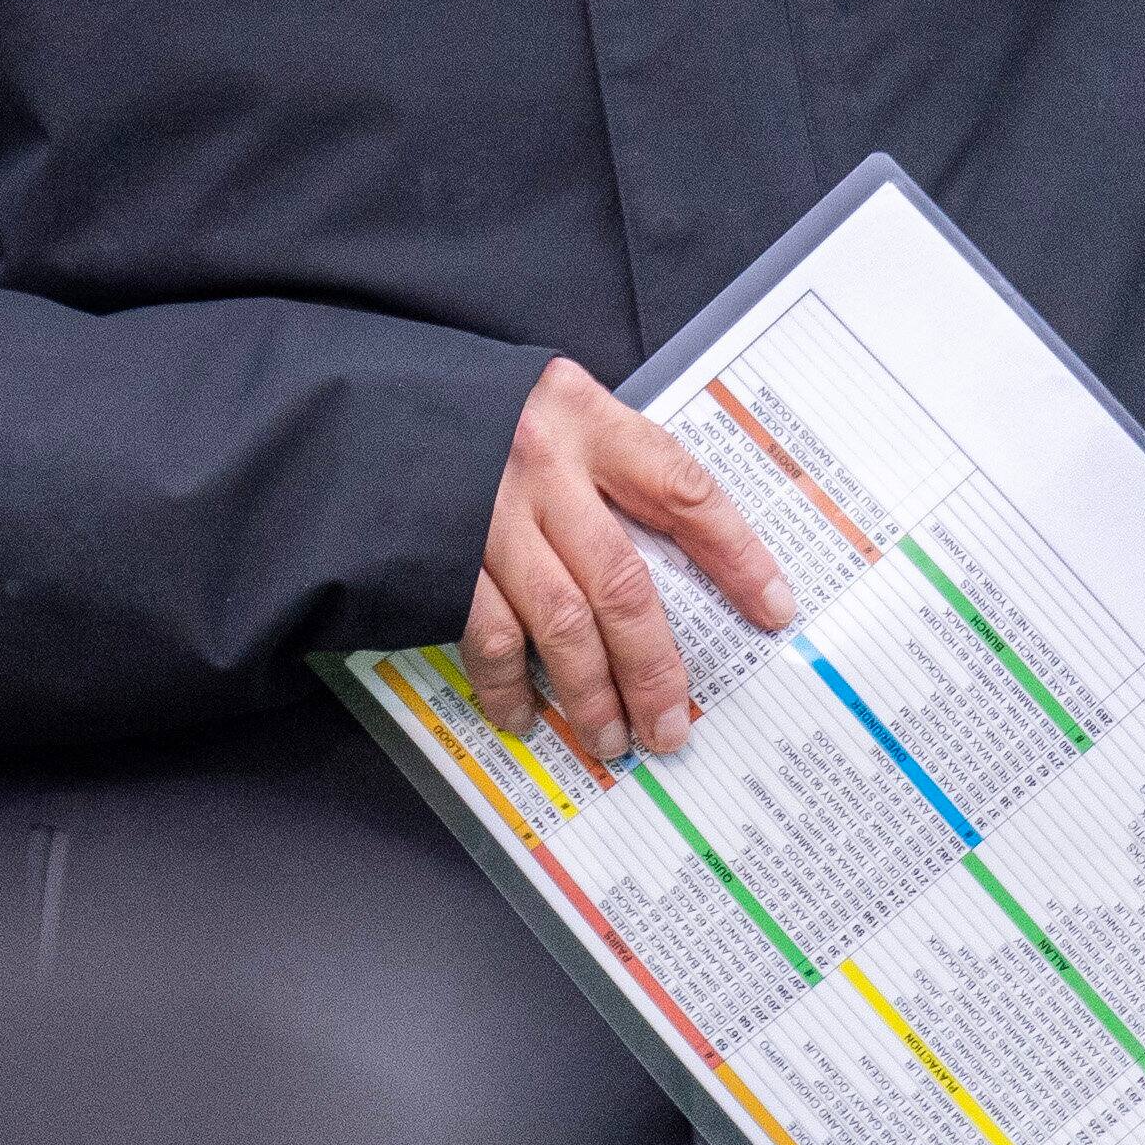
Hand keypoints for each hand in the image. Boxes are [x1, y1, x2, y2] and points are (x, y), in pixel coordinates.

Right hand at [462, 358, 798, 762]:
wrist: (370, 406)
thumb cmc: (483, 414)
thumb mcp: (560, 408)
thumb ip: (615, 466)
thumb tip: (687, 556)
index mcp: (587, 419)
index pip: (683, 491)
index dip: (737, 555)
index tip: (774, 609)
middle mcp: (542, 466)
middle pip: (623, 582)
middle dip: (656, 668)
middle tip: (675, 725)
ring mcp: (487, 516)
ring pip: (561, 623)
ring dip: (593, 694)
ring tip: (614, 738)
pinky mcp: (439, 558)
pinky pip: (489, 637)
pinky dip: (511, 686)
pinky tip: (528, 716)